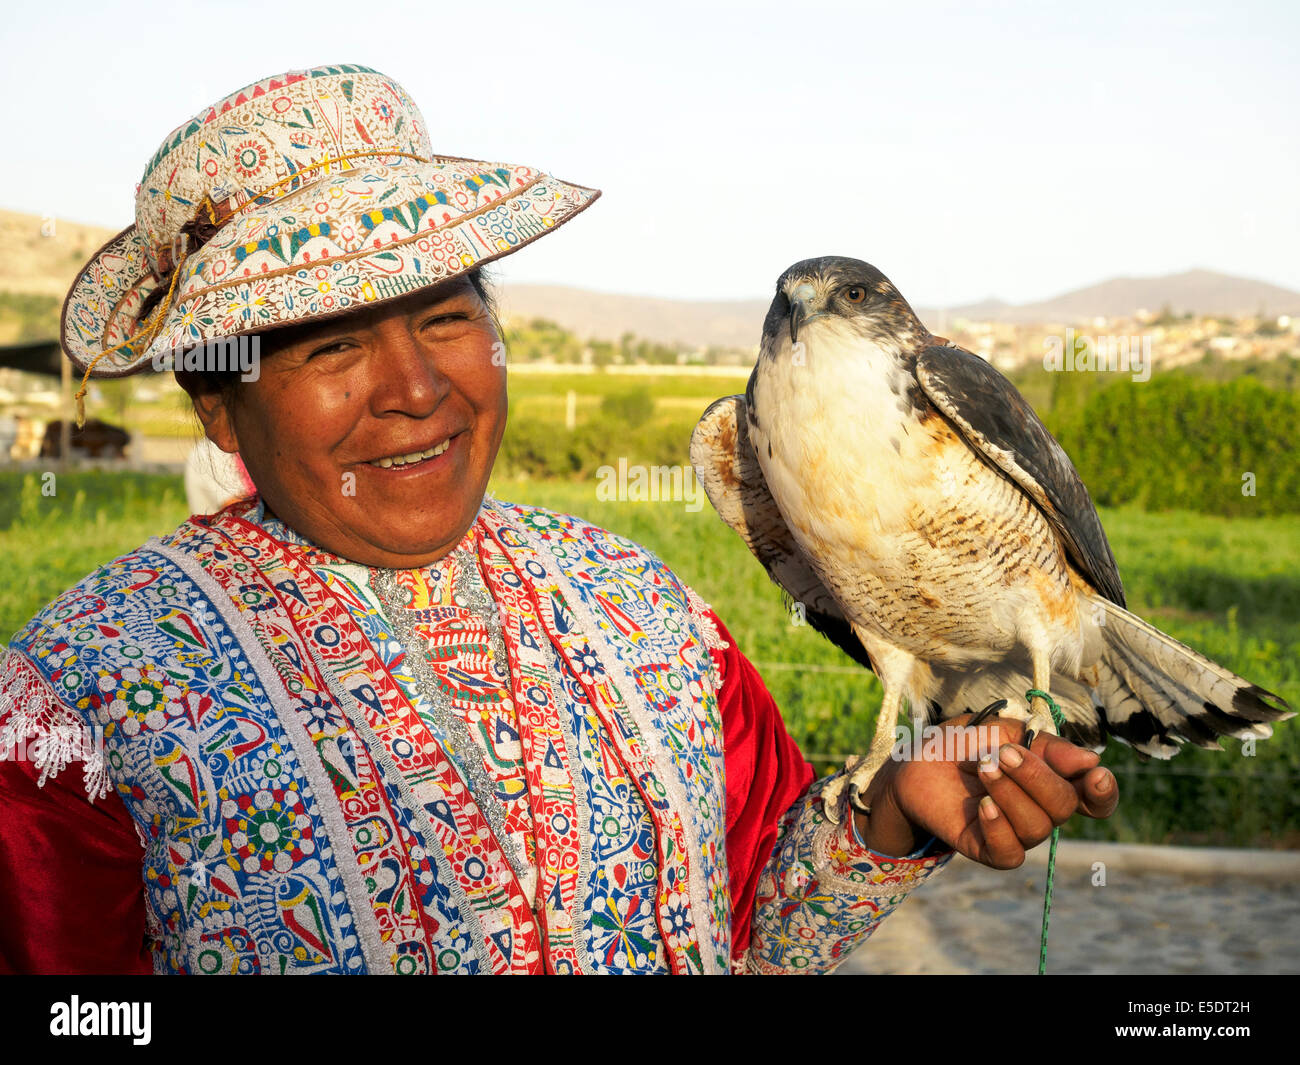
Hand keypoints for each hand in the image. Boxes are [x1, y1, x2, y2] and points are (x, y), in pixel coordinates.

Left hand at [857, 714, 1117, 867]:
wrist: (914, 762)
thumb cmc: (963, 744)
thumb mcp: (1004, 732)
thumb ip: (1046, 746)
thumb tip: (1091, 759)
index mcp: (1052, 780)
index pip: (1094, 798)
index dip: (1103, 791)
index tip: (1095, 774)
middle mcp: (1041, 810)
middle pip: (1064, 807)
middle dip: (1036, 777)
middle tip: (1001, 754)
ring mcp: (1016, 832)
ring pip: (1037, 826)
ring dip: (1010, 793)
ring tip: (982, 768)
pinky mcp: (988, 849)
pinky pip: (1009, 853)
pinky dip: (999, 827)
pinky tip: (982, 805)